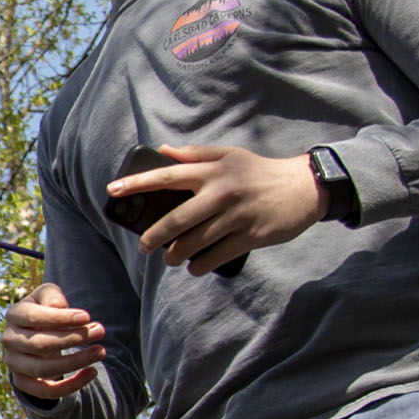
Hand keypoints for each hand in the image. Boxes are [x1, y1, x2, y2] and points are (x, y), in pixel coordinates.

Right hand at [1, 283, 104, 398]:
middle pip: (40, 344)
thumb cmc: (44, 310)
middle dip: (73, 339)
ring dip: (75, 362)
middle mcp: (9, 341)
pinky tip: (91, 372)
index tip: (87, 317)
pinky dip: (70, 386)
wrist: (31, 334)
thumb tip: (58, 306)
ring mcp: (14, 364)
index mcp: (14, 316)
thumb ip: (51, 296)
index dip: (61, 318)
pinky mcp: (22, 383)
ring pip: (42, 369)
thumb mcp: (46, 296)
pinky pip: (46, 391)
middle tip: (100, 331)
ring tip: (100, 351)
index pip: (34, 318)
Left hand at [108, 144, 326, 275]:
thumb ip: (196, 154)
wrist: (304, 187)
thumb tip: (162, 151)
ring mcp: (236, 216)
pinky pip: (216, 256)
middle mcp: (221, 192)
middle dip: (154, 237)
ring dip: (177, 256)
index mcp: (212, 171)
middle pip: (176, 220)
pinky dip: (200, 265)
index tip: (113, 191)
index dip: (137, 184)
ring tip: (171, 259)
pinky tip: (194, 266)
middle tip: (144, 247)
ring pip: (194, 242)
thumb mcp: (230, 155)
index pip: (167, 176)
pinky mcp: (251, 236)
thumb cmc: (260, 172)